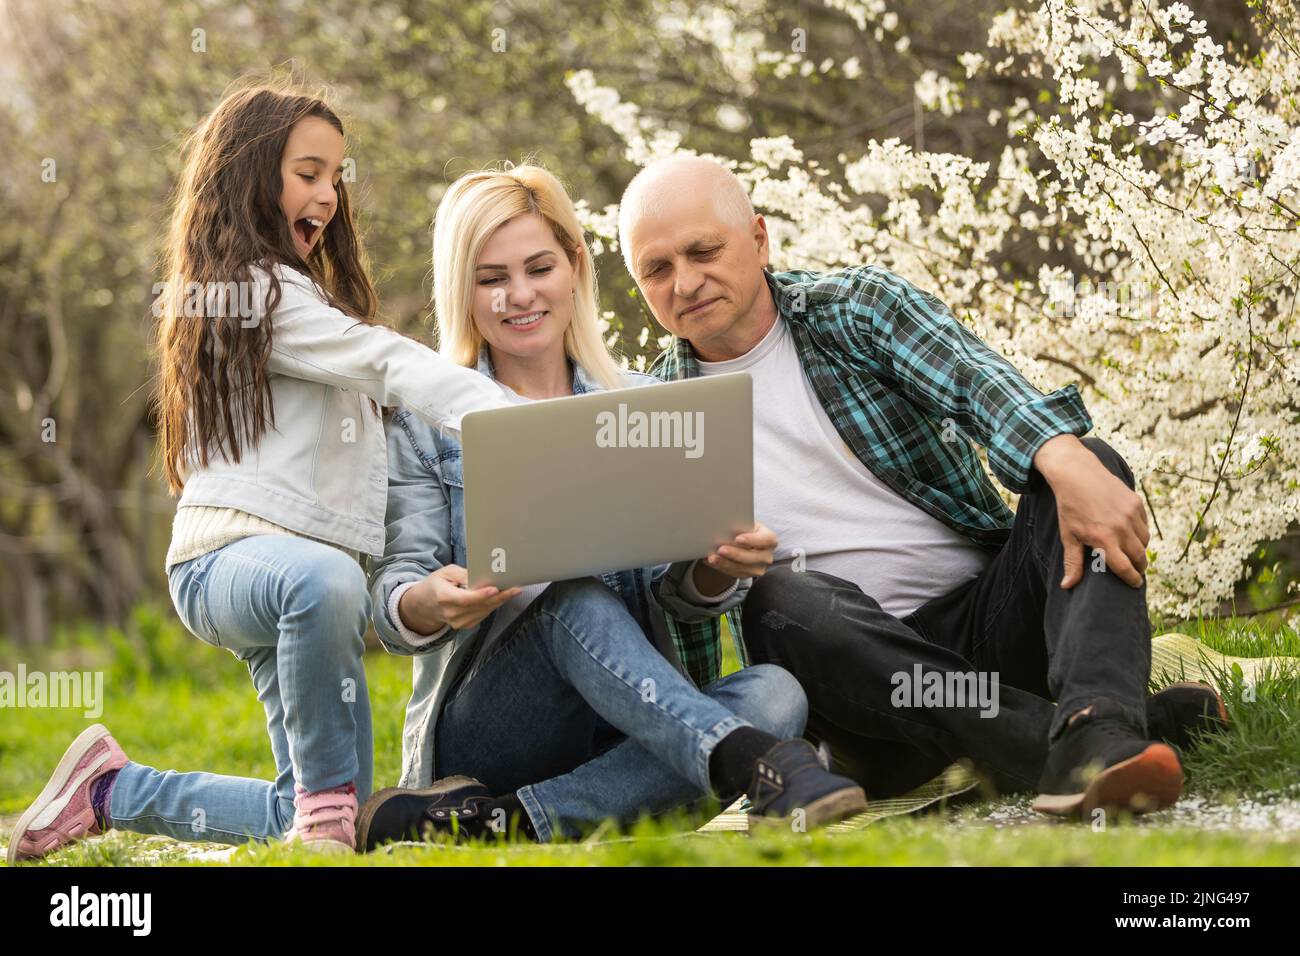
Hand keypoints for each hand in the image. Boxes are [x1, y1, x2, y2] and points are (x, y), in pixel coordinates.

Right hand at [399, 564, 522, 633]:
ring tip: (514, 589)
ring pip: (485, 611)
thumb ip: (463, 574)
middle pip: (480, 606)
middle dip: (500, 596)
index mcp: (444, 598)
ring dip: (500, 601)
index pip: (466, 599)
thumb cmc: (436, 585)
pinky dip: (494, 605)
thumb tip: (481, 576)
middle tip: (515, 587)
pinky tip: (503, 596)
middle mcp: (452, 614)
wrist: (424, 606)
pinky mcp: (466, 625)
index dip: (482, 595)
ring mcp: (459, 623)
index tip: (496, 589)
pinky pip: (484, 614)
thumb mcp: (445, 573)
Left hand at [693, 522, 777, 595]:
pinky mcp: (747, 575)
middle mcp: (767, 556)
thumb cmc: (744, 527)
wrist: (743, 541)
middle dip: (735, 554)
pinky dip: (720, 567)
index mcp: (770, 539)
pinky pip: (733, 573)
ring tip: (712, 557)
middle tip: (721, 549)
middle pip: (753, 557)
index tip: (737, 538)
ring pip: (742, 569)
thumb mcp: (746, 523)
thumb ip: (740, 524)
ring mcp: (758, 568)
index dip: (753, 540)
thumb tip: (725, 524)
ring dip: (725, 563)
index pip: (766, 540)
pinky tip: (710, 561)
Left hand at [1033, 435, 1149, 588]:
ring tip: (1133, 554)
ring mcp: (1131, 514)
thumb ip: (1072, 562)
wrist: (1077, 474)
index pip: (1125, 568)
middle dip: (1139, 567)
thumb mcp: (1069, 536)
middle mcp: (1121, 528)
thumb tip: (1067, 586)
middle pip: (1139, 557)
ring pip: (1144, 541)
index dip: (1132, 579)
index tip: (1135, 585)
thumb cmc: (1070, 507)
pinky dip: (1140, 533)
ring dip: (1141, 550)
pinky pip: (1144, 525)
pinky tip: (1131, 535)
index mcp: (1104, 539)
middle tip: (1136, 571)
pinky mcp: (1136, 503)